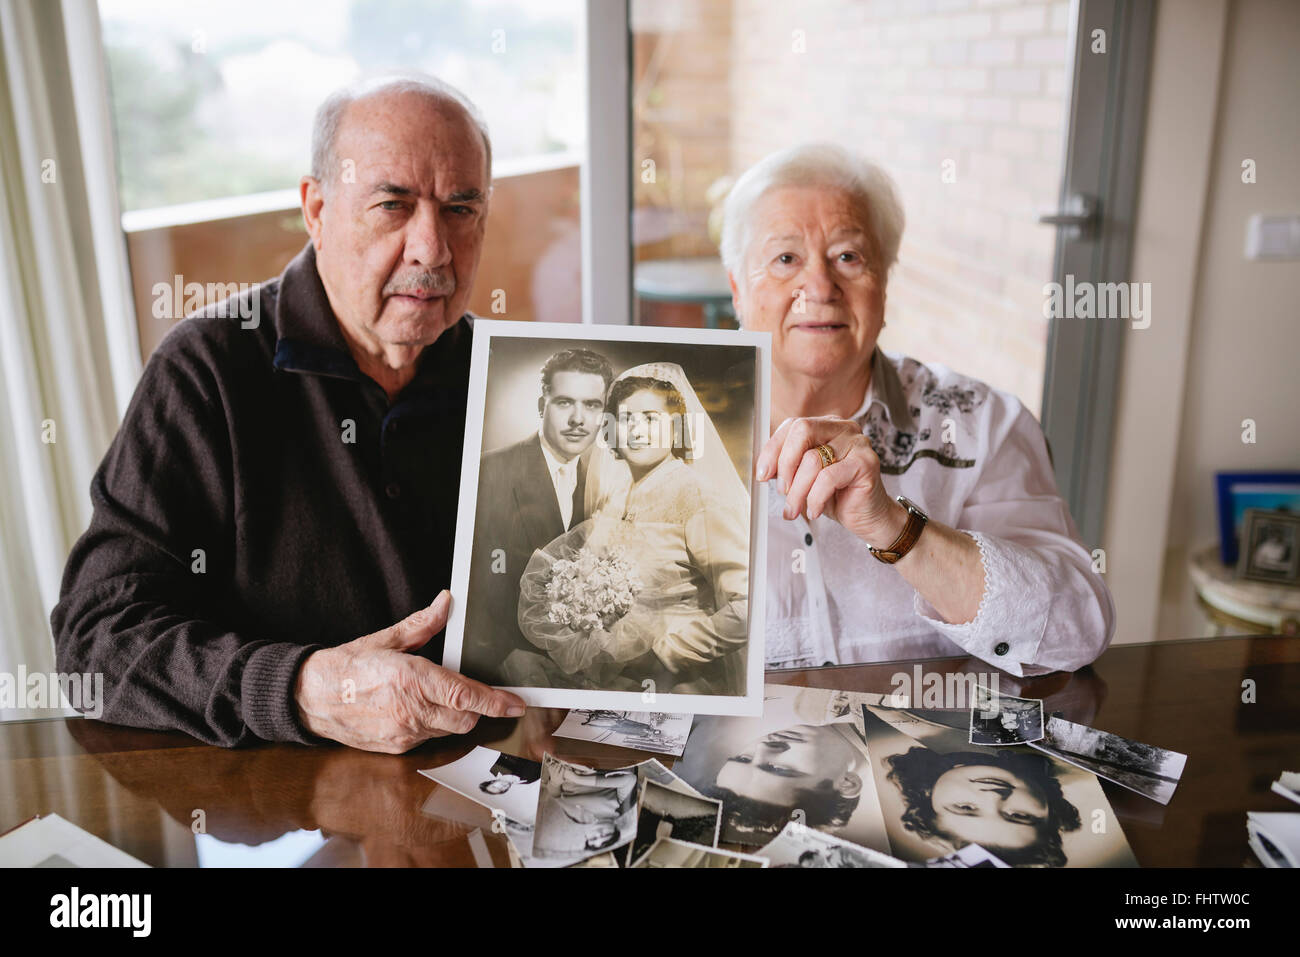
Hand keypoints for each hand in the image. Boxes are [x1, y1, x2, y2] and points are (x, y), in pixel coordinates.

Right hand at [294, 591, 526, 752]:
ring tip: (436, 698)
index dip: (495, 702)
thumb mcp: (387, 639)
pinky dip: (433, 726)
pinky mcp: (396, 747)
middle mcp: (411, 710)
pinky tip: (417, 710)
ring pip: (449, 731)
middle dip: (476, 708)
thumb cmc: (347, 666)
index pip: (466, 696)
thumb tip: (446, 602)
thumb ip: (423, 624)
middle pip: (466, 719)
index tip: (516, 704)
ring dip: (453, 718)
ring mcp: (404, 732)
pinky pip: (428, 739)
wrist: (310, 697)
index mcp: (412, 678)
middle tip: (473, 694)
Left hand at [755, 416, 906, 547]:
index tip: (762, 474)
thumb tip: (764, 469)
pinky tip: (815, 510)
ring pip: (812, 460)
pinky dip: (815, 498)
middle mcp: (843, 428)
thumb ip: (787, 467)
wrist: (867, 516)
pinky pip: (828, 478)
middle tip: (782, 490)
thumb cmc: (837, 495)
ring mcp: (857, 443)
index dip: (772, 449)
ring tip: (795, 509)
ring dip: (798, 490)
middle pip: (802, 430)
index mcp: (826, 426)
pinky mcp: (866, 463)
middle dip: (785, 464)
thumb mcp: (804, 478)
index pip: (792, 425)